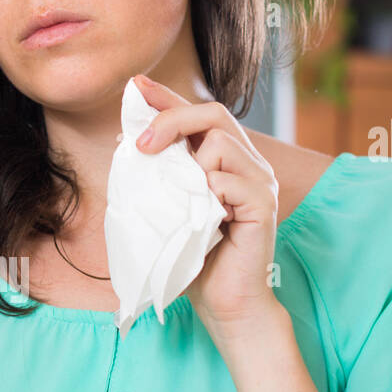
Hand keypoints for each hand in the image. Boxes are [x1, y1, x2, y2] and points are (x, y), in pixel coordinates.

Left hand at [132, 72, 284, 346]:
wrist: (225, 305)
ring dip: (190, 164)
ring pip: (222, 141)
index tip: (135, 86)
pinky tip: (203, 217)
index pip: (196, 116)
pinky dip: (208, 192)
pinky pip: (229, 179)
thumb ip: (157, 178)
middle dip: (170, 120)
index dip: (166, 97)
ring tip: (182, 199)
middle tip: (139, 146)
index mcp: (223, 161)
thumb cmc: (196, 261)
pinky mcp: (263, 203)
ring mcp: (258, 181)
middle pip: (212, 114)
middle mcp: (245, 164)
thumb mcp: (167, 210)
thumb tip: (127, 145)